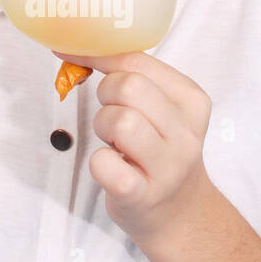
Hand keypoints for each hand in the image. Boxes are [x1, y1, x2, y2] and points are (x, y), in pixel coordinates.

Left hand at [52, 48, 215, 247]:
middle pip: (129, 86)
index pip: (138, 60)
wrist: (181, 214)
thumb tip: (78, 47)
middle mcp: (185, 132)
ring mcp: (167, 166)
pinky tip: (111, 168)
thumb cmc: (159, 152)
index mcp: (190, 100)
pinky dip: (98, 163)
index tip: (70, 52)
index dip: (97, 53)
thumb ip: (135, 79)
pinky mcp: (143, 195)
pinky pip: (105, 165)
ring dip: (103, 128)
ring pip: (119, 121)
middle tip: (110, 114)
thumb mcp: (163, 111)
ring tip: (115, 143)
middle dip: (105, 94)